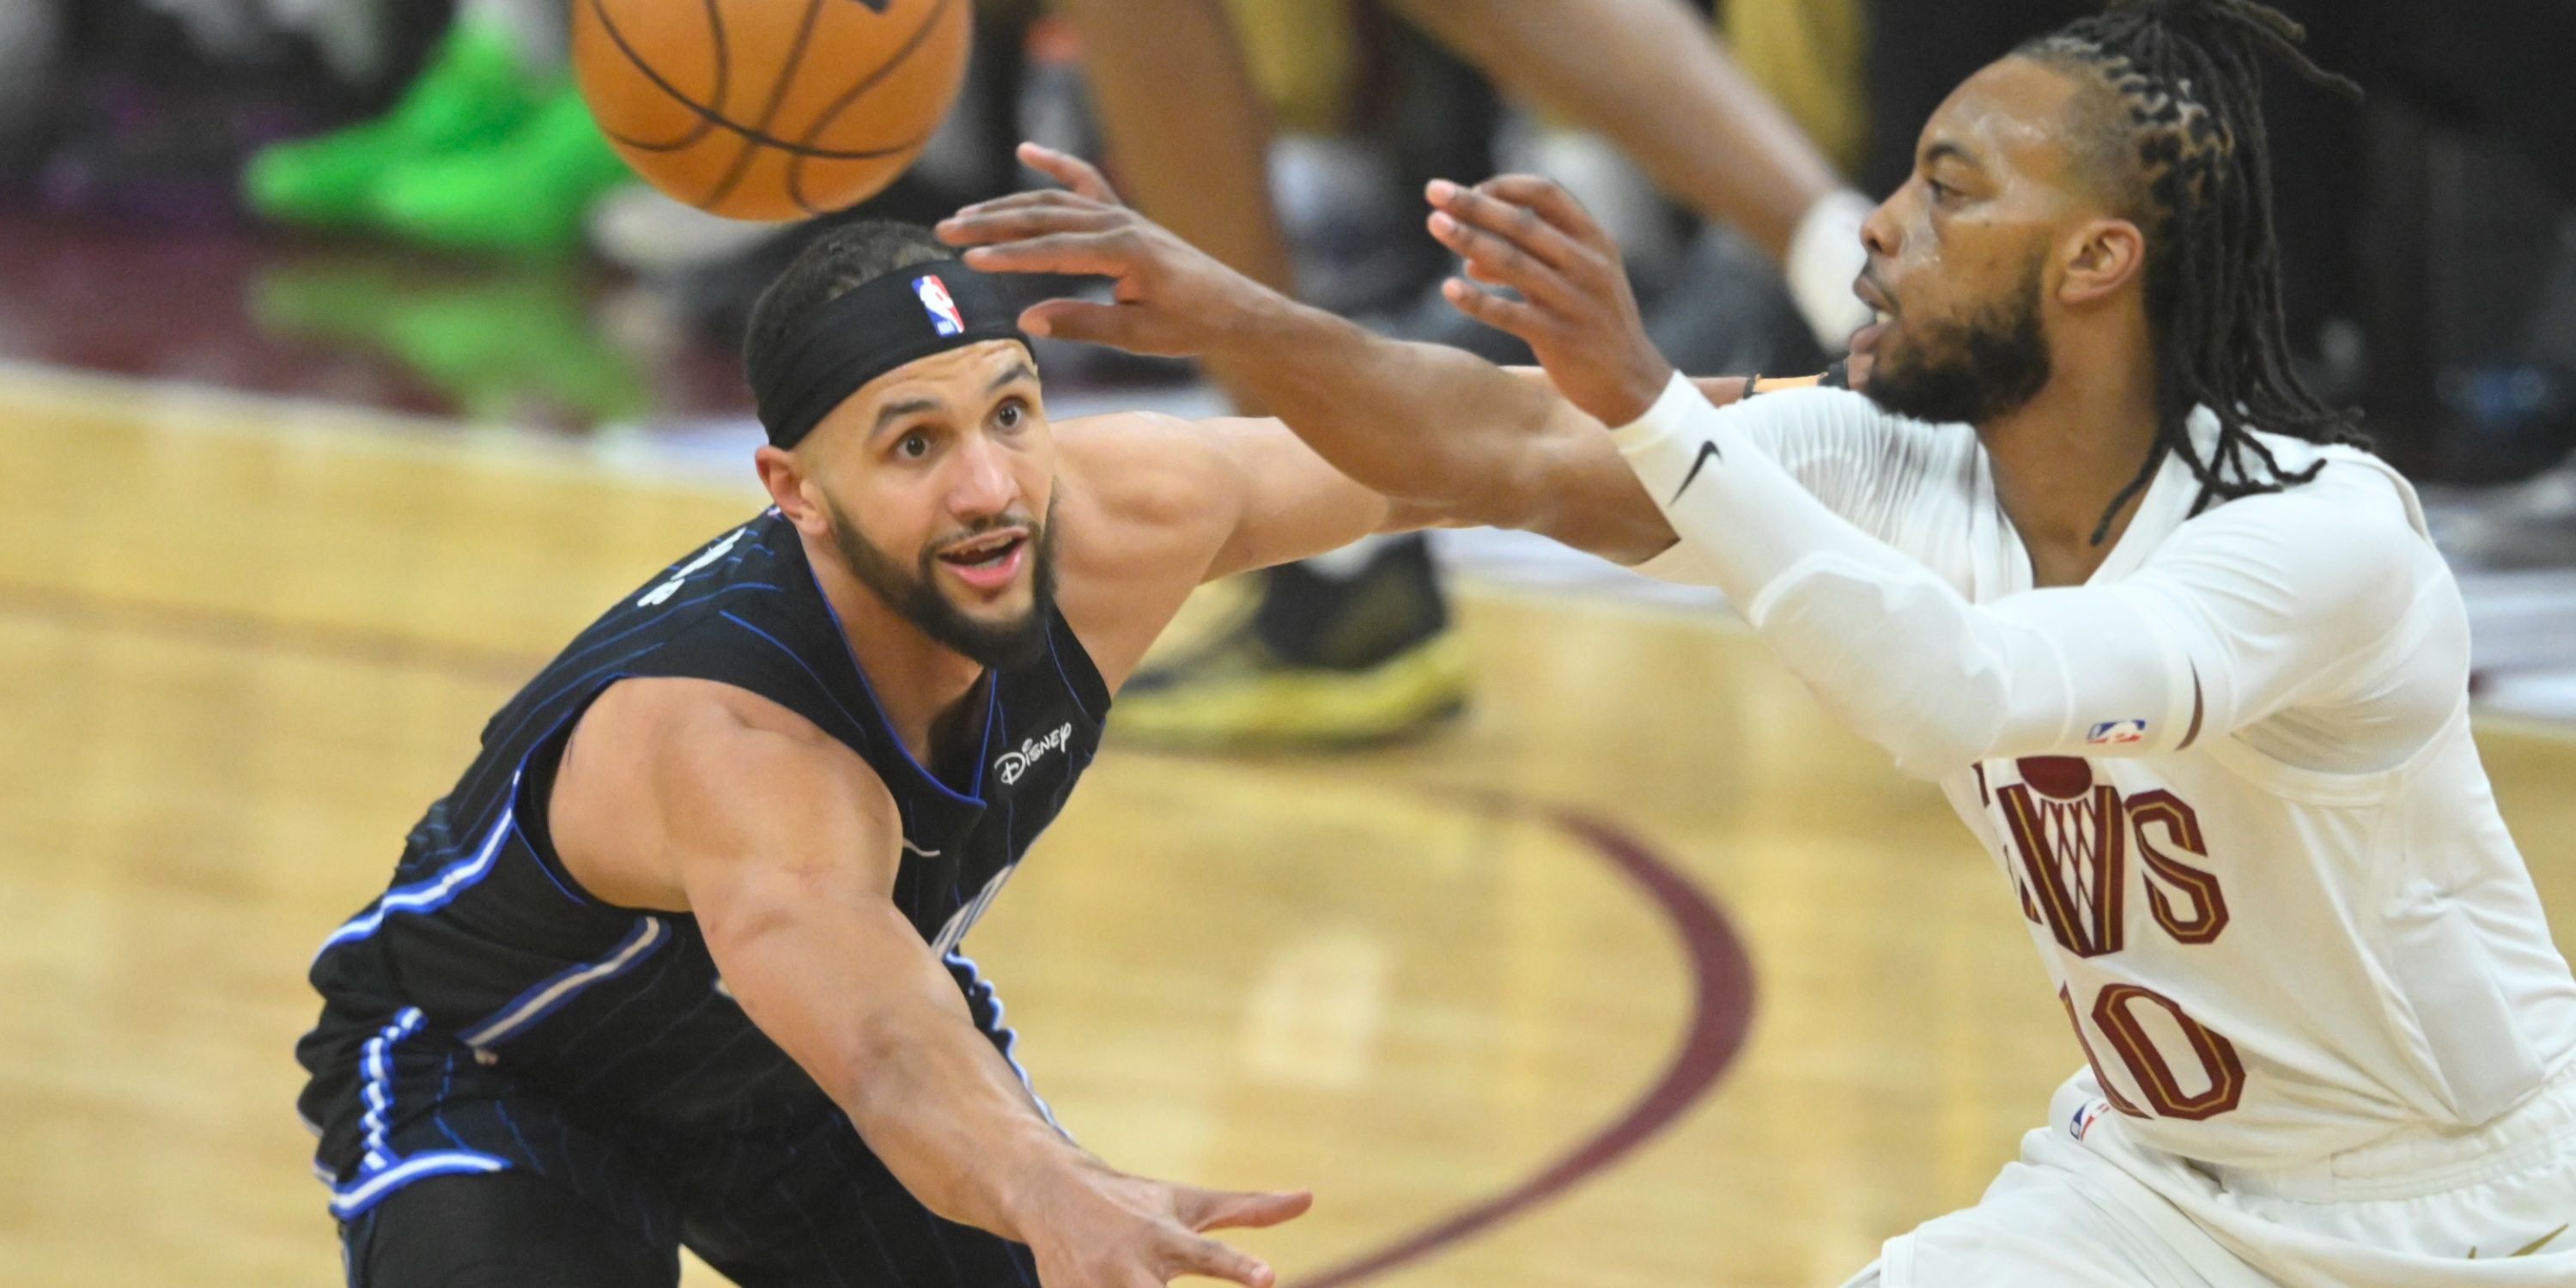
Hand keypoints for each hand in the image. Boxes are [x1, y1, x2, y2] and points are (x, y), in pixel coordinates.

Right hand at [938, 143, 1281, 356]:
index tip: (970, 259)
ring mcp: (1123, 215)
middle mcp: (1121, 223)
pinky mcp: (1125, 217)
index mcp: (1125, 252)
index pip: (1054, 251)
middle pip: (1045, 217)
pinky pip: (1086, 185)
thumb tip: (1026, 319)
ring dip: (1008, 205)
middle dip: (992, 224)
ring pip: (1055, 202)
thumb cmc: (1190, 326)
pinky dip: (1057, 166)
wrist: (1234, 309)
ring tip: (965, 214)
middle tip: (945, 231)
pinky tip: (1028, 151)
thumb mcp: (1137, 335)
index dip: (1010, 256)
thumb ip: (1082, 323)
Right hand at [1013, 1157, 1310, 1287]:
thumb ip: (1249, 1209)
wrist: (1051, 1195)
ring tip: (1143, 1285)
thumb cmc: (1134, 1203)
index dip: (1239, 1270)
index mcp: (1164, 1238)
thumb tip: (1309, 1197)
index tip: (1269, 1278)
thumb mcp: (1188, 1204)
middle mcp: (1129, 1268)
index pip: (1209, 1257)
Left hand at [1423, 174, 1674, 426]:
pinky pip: (1509, 314)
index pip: (1547, 195)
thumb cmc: (1596, 323)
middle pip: (1522, 223)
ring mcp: (1573, 301)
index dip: (1505, 187)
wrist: (1632, 382)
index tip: (1471, 189)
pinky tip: (1448, 290)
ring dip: (1468, 240)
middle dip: (1474, 204)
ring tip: (1435, 224)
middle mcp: (1587, 264)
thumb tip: (1470, 258)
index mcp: (1595, 241)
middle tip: (1433, 190)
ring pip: (1512, 262)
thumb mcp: (1581, 279)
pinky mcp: (1559, 338)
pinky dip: (1477, 301)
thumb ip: (1533, 261)